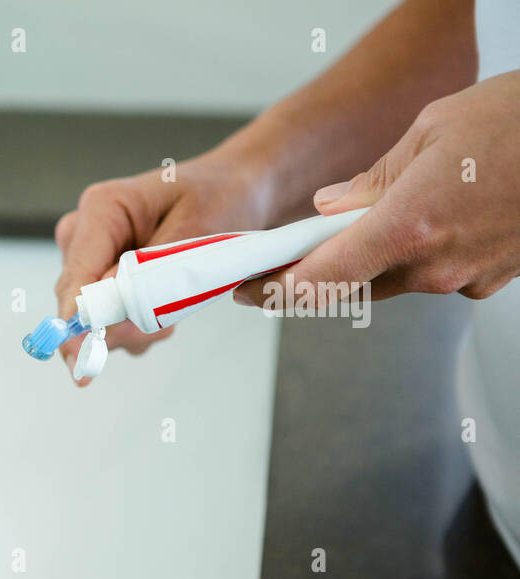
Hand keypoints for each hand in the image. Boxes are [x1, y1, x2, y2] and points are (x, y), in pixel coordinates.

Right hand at [54, 149, 275, 384]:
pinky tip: (166, 304)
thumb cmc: (218, 198)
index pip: (77, 275)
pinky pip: (107, 318)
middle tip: (167, 328)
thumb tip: (111, 307)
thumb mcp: (196, 229)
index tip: (80, 356)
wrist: (232, 191)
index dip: (77, 318)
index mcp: (102, 208)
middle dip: (119, 326)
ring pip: (93, 317)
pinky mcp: (99, 278)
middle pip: (78, 302)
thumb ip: (151, 271)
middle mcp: (85, 233)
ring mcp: (89, 258)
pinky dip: (137, 324)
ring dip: (133, 328)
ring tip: (176, 305)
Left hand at [235, 71, 519, 311]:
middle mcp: (436, 265)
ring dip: (366, 261)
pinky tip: (423, 220)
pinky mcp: (489, 279)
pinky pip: (431, 274)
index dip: (275, 290)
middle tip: (283, 260)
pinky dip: (412, 255)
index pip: (319, 281)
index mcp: (409, 227)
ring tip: (362, 224)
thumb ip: (371, 181)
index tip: (247, 289)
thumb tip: (328, 210)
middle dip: (314, 274)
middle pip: (349, 287)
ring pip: (390, 282)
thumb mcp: (432, 130)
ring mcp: (466, 278)